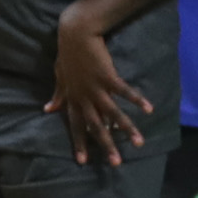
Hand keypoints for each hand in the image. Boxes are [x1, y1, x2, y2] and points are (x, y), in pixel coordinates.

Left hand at [42, 8, 153, 165]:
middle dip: (105, 145)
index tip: (83, 161)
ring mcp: (96, 88)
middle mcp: (84, 97)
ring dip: (126, 129)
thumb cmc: (68, 55)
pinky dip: (136, 100)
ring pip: (112, 113)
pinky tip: (149, 109)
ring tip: (139, 142)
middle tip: (115, 163)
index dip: (79, 143)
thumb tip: (48, 109)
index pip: (75, 125)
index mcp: (73, 98)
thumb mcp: (60, 77)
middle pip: (95, 125)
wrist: (75, 34)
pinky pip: (124, 92)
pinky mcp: (108, 77)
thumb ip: (58, 94)